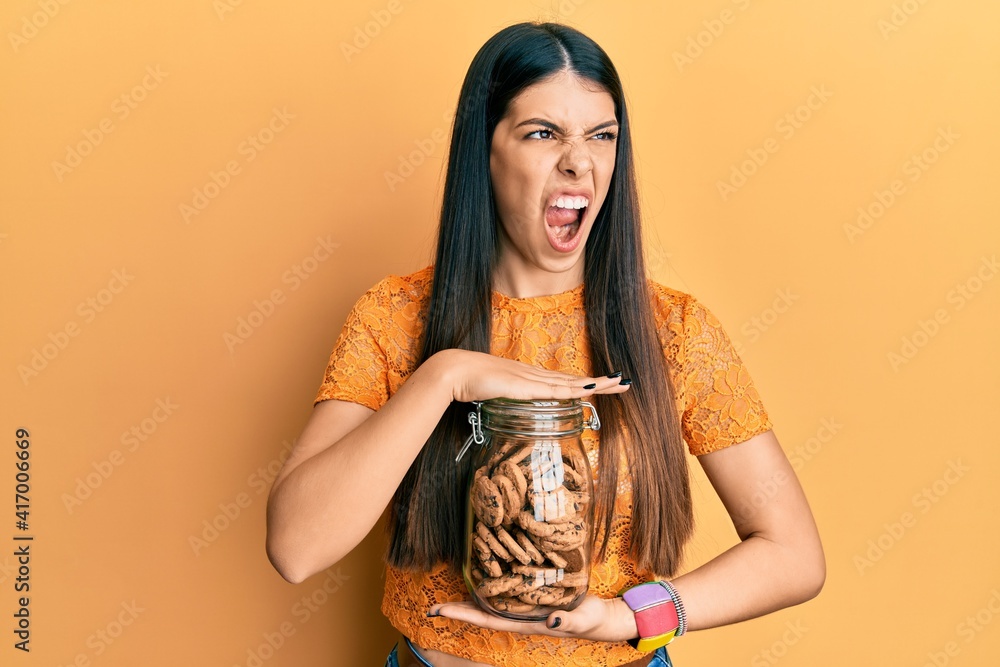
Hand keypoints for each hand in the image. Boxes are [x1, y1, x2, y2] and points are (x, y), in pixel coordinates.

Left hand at [427, 594, 637, 642]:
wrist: (604, 617)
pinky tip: (483, 577)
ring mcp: (526, 609)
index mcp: (528, 624)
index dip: (463, 614)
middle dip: (458, 609)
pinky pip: (506, 593)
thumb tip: (552, 619)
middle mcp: (522, 617)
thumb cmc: (593, 619)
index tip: (439, 610)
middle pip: (483, 613)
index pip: (488, 620)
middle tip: (433, 605)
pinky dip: (491, 587)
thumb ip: (569, 619)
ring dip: (471, 599)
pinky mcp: (533, 598)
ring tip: (450, 590)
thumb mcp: (584, 618)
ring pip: (492, 604)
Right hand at [429, 349, 629, 403]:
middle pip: (575, 380)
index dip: (585, 383)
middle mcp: (536, 376)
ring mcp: (532, 380)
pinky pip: (555, 390)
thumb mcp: (495, 396)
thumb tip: (511, 413)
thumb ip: (506, 402)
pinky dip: (574, 390)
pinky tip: (591, 388)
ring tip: (619, 383)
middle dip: (601, 382)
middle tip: (625, 382)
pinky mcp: (525, 387)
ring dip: (597, 384)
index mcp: (530, 379)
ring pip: (571, 383)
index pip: (565, 382)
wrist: (455, 372)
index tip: (604, 385)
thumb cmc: (471, 384)